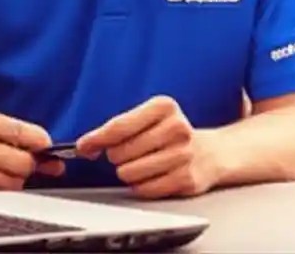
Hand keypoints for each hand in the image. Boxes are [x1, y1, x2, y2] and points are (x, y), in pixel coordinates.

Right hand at [0, 110, 64, 192]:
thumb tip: (57, 164)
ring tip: (6, 173)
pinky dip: (2, 194)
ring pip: (10, 185)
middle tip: (24, 164)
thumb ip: (32, 141)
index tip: (46, 148)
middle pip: (20, 163)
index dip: (40, 142)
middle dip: (28, 166)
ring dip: (16, 182)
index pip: (20, 132)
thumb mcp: (2, 130)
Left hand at [76, 95, 218, 198]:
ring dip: (130, 172)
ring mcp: (184, 155)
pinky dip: (142, 185)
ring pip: (129, 173)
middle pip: (120, 152)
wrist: (210, 153)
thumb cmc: (169, 134)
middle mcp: (177, 128)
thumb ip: (115, 129)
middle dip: (119, 156)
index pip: (118, 126)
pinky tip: (155, 175)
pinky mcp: (186, 179)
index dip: (96, 139)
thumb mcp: (146, 119)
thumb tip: (86, 145)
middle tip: (133, 152)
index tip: (84, 146)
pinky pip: (144, 189)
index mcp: (164, 106)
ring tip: (145, 164)